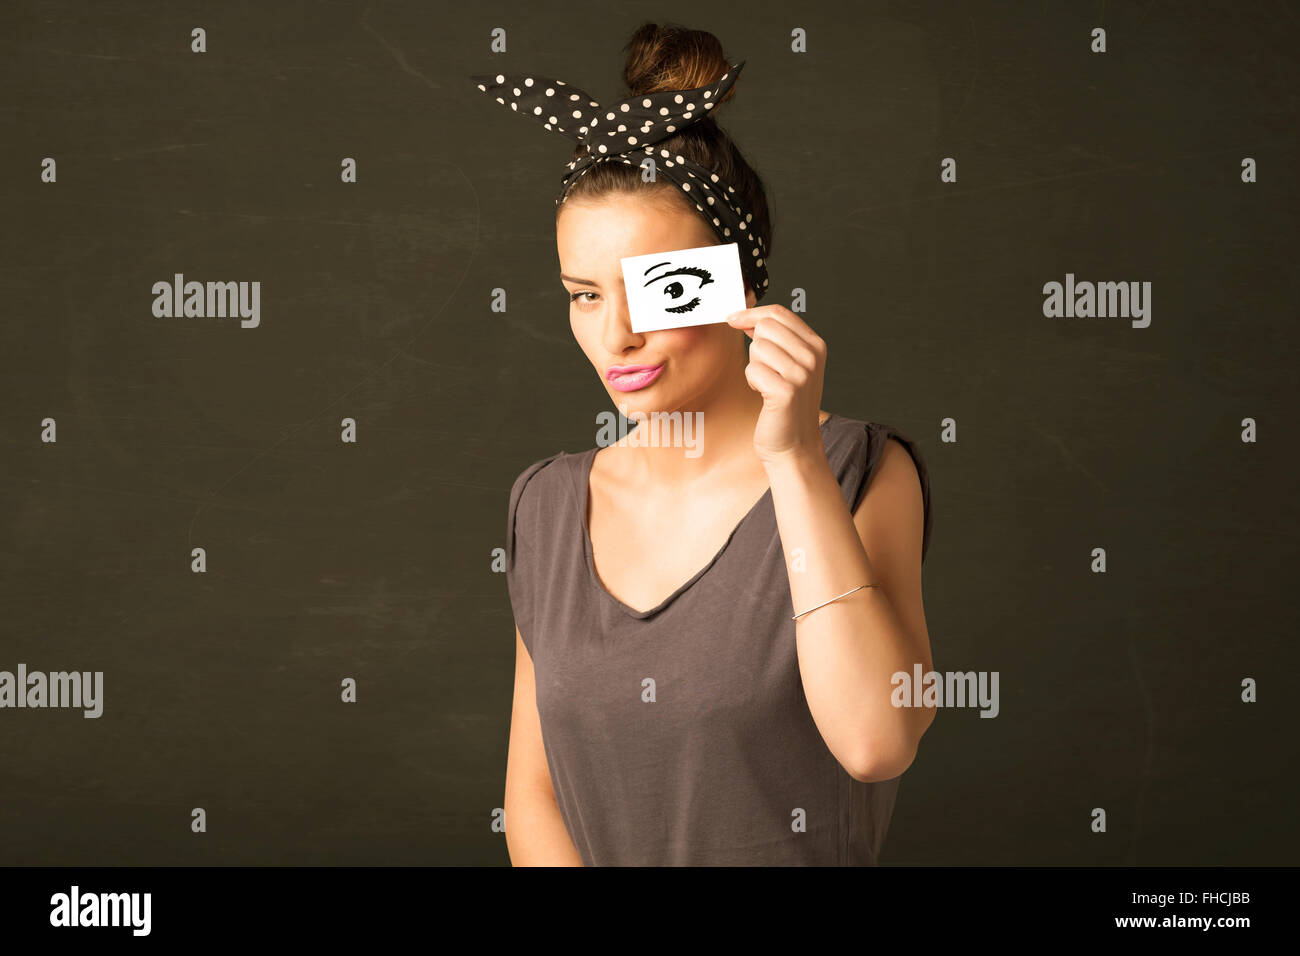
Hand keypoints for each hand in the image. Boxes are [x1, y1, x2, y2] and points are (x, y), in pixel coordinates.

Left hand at [725, 304, 827, 465]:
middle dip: (755, 346)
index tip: (733, 319)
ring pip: (757, 348)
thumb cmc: (787, 405)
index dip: (751, 314)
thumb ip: (775, 339)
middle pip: (766, 327)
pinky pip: (753, 370)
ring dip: (755, 366)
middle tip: (765, 369)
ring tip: (768, 384)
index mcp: (816, 345)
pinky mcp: (786, 391)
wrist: (794, 443)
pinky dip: (752, 382)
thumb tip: (746, 318)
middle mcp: (812, 357)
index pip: (778, 313)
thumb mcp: (789, 364)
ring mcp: (802, 373)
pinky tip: (765, 394)